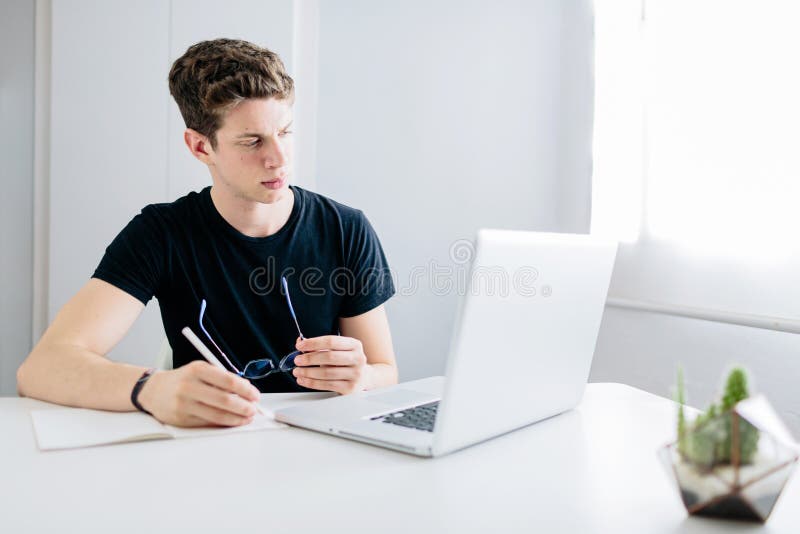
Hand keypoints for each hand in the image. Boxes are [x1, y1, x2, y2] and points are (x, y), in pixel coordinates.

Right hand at [137, 361, 260, 426]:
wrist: (153, 390)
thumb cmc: (184, 379)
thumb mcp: (201, 370)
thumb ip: (221, 378)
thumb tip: (246, 390)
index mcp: (197, 369)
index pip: (228, 380)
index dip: (246, 390)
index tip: (255, 395)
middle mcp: (189, 386)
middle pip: (225, 400)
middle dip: (244, 406)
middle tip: (253, 409)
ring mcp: (184, 404)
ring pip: (217, 414)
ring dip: (237, 418)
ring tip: (247, 417)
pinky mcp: (181, 419)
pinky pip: (208, 422)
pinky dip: (224, 423)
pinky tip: (232, 421)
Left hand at [292, 335, 369, 394]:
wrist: (365, 377)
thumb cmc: (347, 362)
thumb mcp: (339, 350)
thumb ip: (321, 346)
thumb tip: (301, 342)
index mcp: (355, 345)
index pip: (331, 341)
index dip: (313, 343)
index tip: (300, 345)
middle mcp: (358, 358)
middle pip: (329, 357)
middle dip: (309, 358)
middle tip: (297, 360)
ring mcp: (356, 374)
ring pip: (327, 373)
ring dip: (308, 372)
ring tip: (298, 371)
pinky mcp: (350, 388)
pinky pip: (327, 385)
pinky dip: (312, 383)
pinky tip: (303, 380)